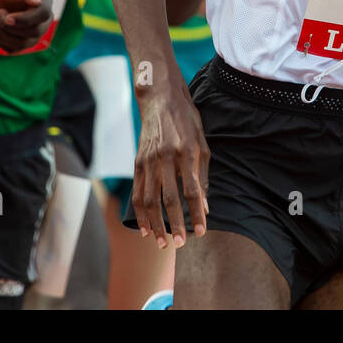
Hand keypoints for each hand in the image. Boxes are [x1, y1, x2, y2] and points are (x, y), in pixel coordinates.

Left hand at [0, 0, 52, 52]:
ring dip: (1, 33)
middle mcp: (42, 19)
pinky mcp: (19, 44)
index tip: (6, 17)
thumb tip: (37, 2)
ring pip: (22, 43)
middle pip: (35, 31)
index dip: (25, 19)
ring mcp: (32, 33)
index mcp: (44, 0)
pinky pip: (11, 49)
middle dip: (11, 26)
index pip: (44, 14)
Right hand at [132, 82, 208, 248]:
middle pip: (169, 198)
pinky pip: (137, 192)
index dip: (196, 213)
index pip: (191, 190)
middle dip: (174, 224)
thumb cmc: (186, 121)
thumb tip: (204, 206)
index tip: (201, 232)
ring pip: (149, 199)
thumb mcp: (202, 143)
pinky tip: (145, 228)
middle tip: (179, 244)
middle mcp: (166, 157)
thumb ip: (202, 175)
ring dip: (155, 224)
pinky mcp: (138, 161)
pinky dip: (140, 212)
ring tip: (162, 242)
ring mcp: (149, 159)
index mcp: (187, 152)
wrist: (160, 99)